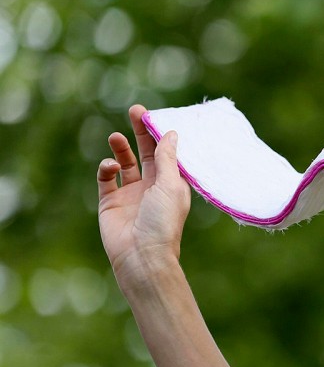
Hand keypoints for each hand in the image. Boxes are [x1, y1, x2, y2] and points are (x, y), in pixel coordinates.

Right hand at [97, 104, 191, 292]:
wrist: (141, 256)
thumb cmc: (162, 222)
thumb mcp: (169, 185)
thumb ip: (167, 159)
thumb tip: (171, 133)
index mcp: (172, 183)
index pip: (167, 152)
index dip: (161, 134)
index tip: (155, 115)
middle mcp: (153, 186)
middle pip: (147, 152)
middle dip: (141, 132)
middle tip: (135, 110)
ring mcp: (131, 194)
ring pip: (126, 163)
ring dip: (121, 148)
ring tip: (116, 136)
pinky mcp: (111, 202)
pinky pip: (107, 178)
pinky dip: (107, 167)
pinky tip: (111, 166)